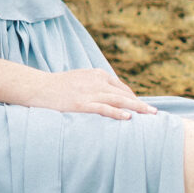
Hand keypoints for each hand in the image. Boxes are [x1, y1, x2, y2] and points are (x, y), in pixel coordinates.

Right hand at [26, 68, 156, 119]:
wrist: (38, 87)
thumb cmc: (58, 87)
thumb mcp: (81, 80)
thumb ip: (96, 86)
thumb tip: (110, 98)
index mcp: (97, 74)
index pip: (121, 88)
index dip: (133, 99)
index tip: (141, 109)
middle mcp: (96, 81)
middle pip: (124, 94)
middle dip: (141, 104)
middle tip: (155, 113)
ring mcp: (89, 92)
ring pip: (119, 101)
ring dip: (136, 108)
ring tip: (150, 116)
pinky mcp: (82, 103)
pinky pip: (104, 108)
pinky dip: (117, 113)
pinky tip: (128, 118)